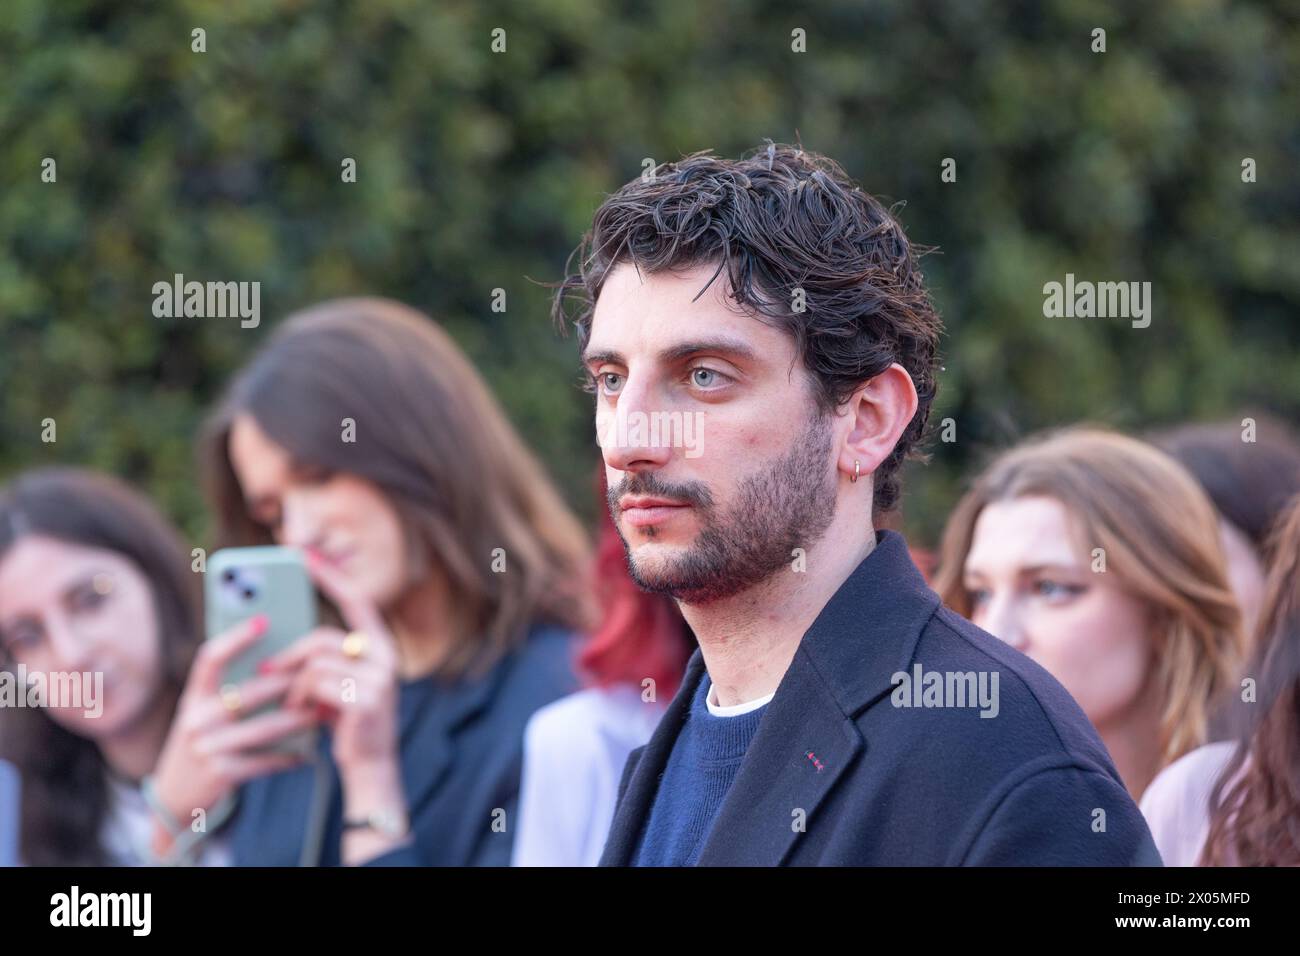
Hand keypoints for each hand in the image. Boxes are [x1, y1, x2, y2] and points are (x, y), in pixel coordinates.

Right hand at [150, 615, 317, 849]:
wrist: (174, 796)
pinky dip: (288, 757)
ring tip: (321, 713)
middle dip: (288, 685)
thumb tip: (282, 662)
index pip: (210, 658)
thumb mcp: (205, 713)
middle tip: (318, 676)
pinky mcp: (219, 774)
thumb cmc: (204, 742)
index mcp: (193, 696)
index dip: (236, 637)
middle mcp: (195, 719)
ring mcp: (205, 747)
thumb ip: (230, 690)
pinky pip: (263, 761)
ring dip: (297, 721)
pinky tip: (307, 753)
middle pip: (249, 693)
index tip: (264, 620)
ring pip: (263, 728)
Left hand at [265, 548, 402, 777]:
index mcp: (380, 645)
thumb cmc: (347, 721)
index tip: (305, 554)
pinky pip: (316, 684)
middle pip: (322, 637)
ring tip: (293, 705)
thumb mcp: (337, 682)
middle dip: (289, 656)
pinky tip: (304, 716)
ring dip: (293, 687)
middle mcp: (385, 657)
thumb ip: (323, 656)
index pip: (356, 599)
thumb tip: (283, 635)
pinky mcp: (366, 700)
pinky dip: (300, 700)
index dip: (330, 576)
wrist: (370, 765)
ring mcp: (379, 678)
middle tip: (266, 671)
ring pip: (315, 663)